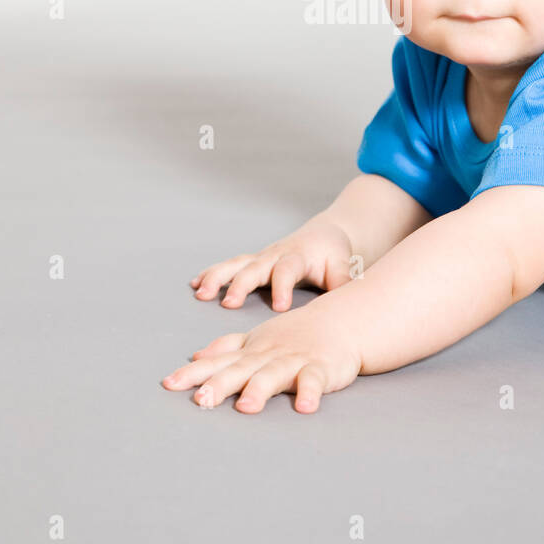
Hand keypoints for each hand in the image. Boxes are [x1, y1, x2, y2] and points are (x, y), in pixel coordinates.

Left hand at [161, 304, 362, 412]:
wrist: (340, 321)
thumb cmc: (295, 334)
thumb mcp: (257, 339)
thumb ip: (227, 348)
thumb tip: (197, 357)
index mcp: (251, 350)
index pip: (217, 362)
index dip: (193, 373)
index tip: (168, 384)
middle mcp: (267, 355)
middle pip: (240, 370)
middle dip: (220, 384)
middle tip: (201, 400)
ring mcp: (293, 361)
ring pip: (274, 375)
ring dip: (260, 390)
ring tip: (246, 407)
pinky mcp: (319, 369)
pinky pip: (314, 381)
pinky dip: (310, 392)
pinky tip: (305, 407)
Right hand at [190, 215, 356, 311]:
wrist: (325, 235)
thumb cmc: (333, 256)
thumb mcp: (342, 269)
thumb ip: (342, 286)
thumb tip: (348, 308)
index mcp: (298, 257)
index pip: (287, 271)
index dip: (282, 287)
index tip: (279, 308)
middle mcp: (276, 255)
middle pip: (254, 267)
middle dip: (240, 284)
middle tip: (228, 303)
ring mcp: (262, 258)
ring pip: (236, 265)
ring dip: (217, 278)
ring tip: (200, 292)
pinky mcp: (253, 262)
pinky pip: (229, 266)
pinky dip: (211, 274)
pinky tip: (195, 284)